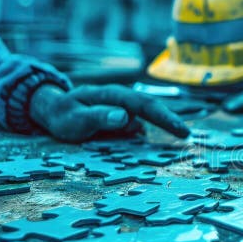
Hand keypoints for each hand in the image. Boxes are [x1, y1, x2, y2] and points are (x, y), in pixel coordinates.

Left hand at [29, 84, 189, 142]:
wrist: (54, 110)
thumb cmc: (63, 115)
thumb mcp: (75, 118)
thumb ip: (98, 117)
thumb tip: (126, 117)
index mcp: (114, 95)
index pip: (144, 104)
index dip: (164, 117)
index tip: (181, 129)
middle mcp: (123, 100)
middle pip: (152, 109)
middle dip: (171, 122)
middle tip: (188, 136)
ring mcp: (124, 109)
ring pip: (148, 119)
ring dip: (163, 128)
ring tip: (180, 141)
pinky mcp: (122, 120)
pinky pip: (139, 127)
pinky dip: (149, 136)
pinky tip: (157, 146)